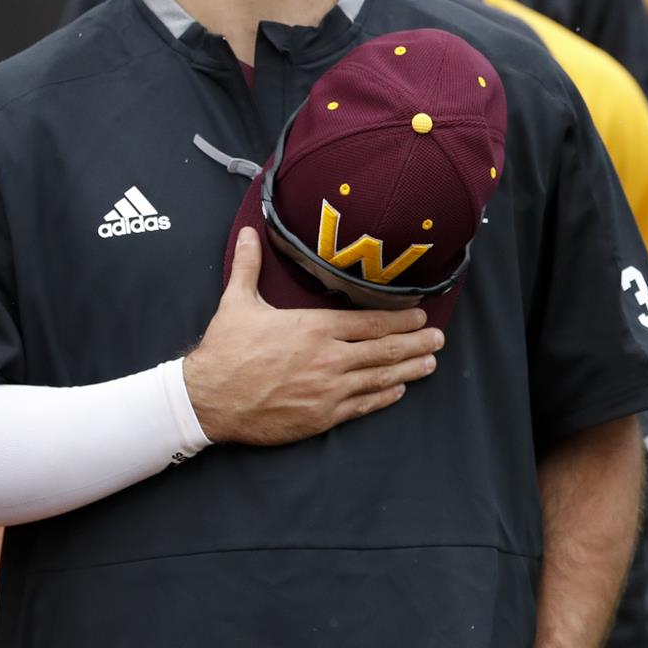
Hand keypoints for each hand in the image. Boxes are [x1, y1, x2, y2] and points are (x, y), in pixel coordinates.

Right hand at [183, 228, 442, 444]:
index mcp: (315, 327)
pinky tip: (398, 390)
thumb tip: (248, 231)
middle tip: (439, 339)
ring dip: (408, 370)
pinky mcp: (322, 417)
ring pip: (379, 378)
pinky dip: (383, 397)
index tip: (421, 315)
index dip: (400, 319)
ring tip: (429, 363)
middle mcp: (329, 358)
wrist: (208, 400)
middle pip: (384, 349)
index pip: (370, 322)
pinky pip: (362, 406)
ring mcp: (328, 390)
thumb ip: (249, 266)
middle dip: (415, 343)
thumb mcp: (237, 302)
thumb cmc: (225, 350)